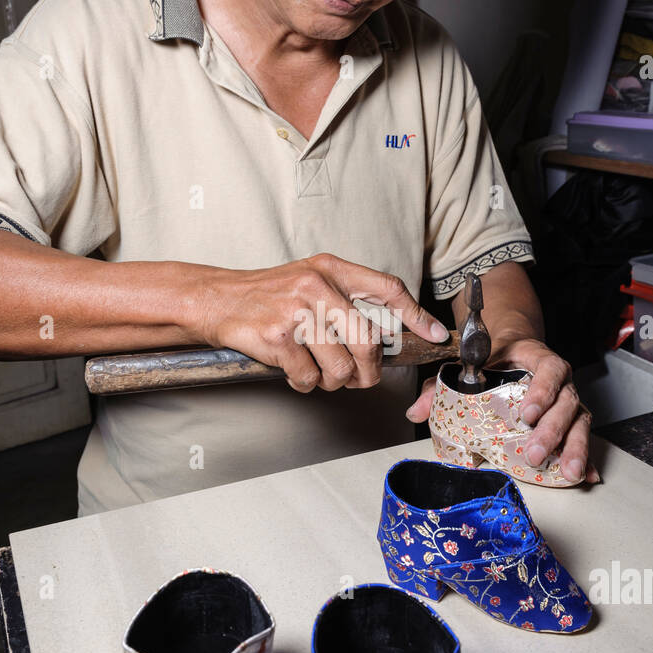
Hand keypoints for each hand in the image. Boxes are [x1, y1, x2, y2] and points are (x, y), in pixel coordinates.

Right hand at [197, 253, 449, 393]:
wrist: (218, 300)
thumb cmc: (268, 295)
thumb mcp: (310, 279)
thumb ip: (346, 298)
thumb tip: (388, 334)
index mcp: (331, 269)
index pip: (387, 288)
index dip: (415, 314)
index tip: (434, 333)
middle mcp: (316, 286)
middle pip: (367, 341)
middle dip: (368, 370)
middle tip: (361, 378)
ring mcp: (296, 313)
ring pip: (339, 367)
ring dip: (332, 381)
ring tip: (318, 372)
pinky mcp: (278, 338)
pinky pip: (308, 378)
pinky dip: (304, 384)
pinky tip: (294, 371)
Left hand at [406, 336, 598, 483]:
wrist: (512, 351)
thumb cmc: (493, 360)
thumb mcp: (468, 367)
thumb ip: (440, 387)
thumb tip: (415, 411)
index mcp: (537, 359)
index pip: (549, 369)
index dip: (543, 391)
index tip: (528, 414)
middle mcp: (560, 381)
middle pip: (567, 402)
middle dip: (553, 430)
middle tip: (534, 454)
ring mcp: (568, 401)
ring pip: (579, 421)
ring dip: (574, 448)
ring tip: (568, 472)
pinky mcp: (570, 420)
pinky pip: (582, 437)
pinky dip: (585, 457)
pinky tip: (586, 476)